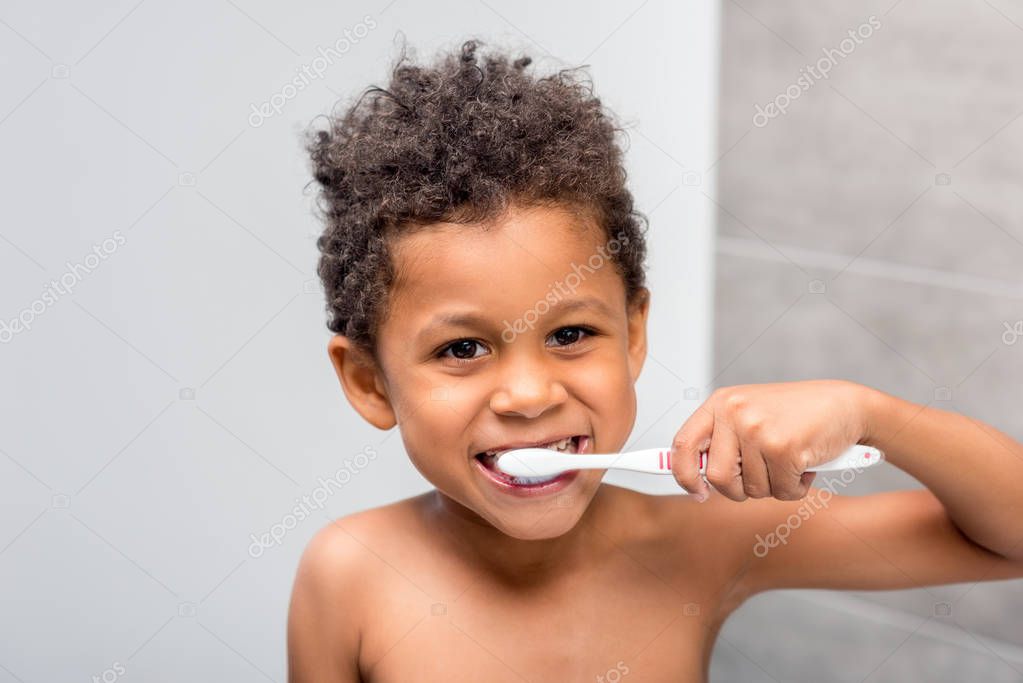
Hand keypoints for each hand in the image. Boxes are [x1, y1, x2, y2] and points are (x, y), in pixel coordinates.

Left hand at [670, 380, 871, 501]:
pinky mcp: (784, 448)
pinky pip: (783, 492)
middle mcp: (735, 412)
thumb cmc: (797, 415)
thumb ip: (723, 441)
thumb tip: (696, 479)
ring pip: (753, 489)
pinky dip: (797, 488)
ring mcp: (758, 429)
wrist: (846, 406)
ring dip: (775, 486)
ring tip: (790, 462)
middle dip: (741, 489)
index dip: (684, 475)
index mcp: (721, 403)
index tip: (697, 492)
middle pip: (718, 478)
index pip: (683, 444)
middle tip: (763, 476)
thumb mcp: (750, 415)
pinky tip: (806, 465)